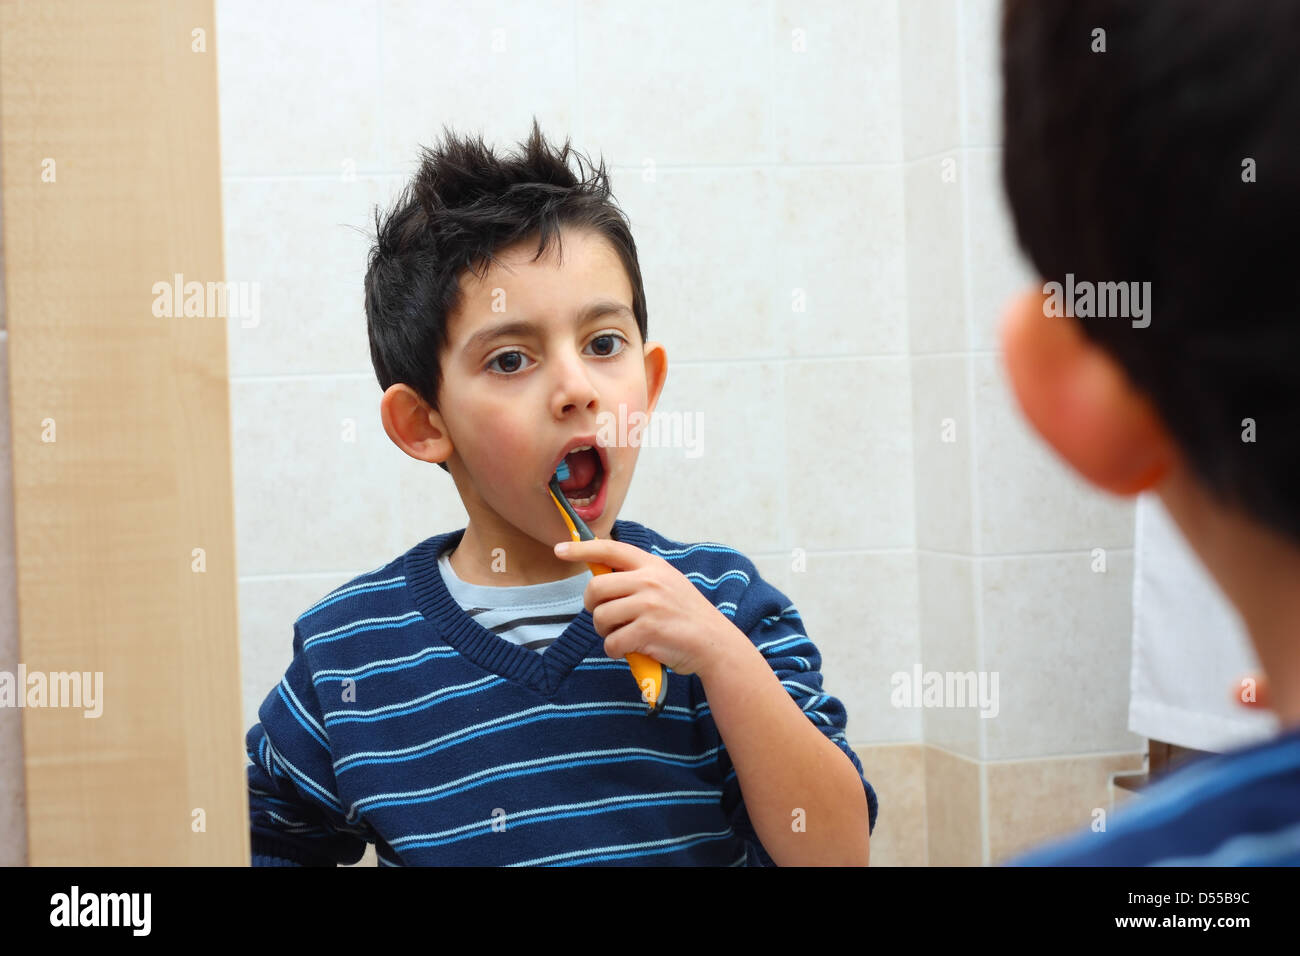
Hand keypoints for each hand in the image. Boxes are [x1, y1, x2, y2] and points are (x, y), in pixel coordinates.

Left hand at [553, 537, 742, 678]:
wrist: (714, 642)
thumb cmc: (684, 615)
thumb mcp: (666, 583)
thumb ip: (638, 577)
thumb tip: (600, 576)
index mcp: (652, 566)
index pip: (610, 549)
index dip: (581, 549)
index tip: (560, 550)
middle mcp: (649, 581)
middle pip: (596, 588)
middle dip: (593, 607)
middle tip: (606, 617)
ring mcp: (649, 606)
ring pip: (601, 618)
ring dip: (606, 632)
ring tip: (624, 634)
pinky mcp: (648, 631)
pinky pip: (612, 643)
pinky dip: (617, 651)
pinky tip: (632, 649)